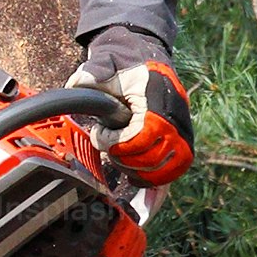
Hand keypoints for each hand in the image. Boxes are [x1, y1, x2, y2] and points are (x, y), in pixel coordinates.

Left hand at [70, 25, 191, 185]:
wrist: (146, 55)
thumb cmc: (125, 62)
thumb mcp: (106, 61)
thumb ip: (92, 73)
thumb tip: (77, 83)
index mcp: (159, 100)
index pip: (143, 135)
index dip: (118, 142)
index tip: (99, 134)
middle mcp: (176, 119)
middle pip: (153, 157)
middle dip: (124, 159)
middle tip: (108, 148)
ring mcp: (180, 134)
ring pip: (164, 171)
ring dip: (137, 173)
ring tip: (118, 160)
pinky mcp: (179, 145)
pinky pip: (172, 174)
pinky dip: (156, 190)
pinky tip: (141, 201)